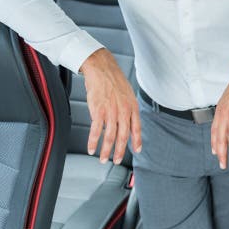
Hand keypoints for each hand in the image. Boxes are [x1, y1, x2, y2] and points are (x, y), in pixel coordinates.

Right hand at [80, 48, 141, 164]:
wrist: (102, 68)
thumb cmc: (114, 80)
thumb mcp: (127, 94)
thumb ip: (128, 108)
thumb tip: (127, 121)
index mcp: (132, 106)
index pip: (137, 127)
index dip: (136, 141)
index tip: (136, 150)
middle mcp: (123, 111)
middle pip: (123, 136)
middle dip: (120, 151)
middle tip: (116, 160)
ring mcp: (111, 111)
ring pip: (109, 137)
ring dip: (106, 150)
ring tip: (103, 158)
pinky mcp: (98, 110)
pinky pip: (95, 131)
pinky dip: (93, 142)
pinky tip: (91, 148)